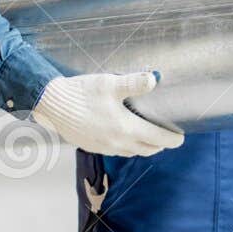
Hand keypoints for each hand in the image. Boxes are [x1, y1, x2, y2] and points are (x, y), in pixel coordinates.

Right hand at [31, 70, 184, 157]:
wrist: (52, 104)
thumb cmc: (82, 93)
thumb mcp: (110, 83)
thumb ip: (134, 83)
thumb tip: (155, 79)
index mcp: (126, 128)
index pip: (157, 138)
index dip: (172, 139)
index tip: (180, 138)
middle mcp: (117, 143)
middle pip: (146, 149)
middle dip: (159, 145)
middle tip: (166, 138)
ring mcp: (103, 147)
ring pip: (131, 152)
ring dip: (142, 147)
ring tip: (147, 138)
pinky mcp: (91, 146)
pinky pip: (115, 151)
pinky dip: (126, 147)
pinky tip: (122, 137)